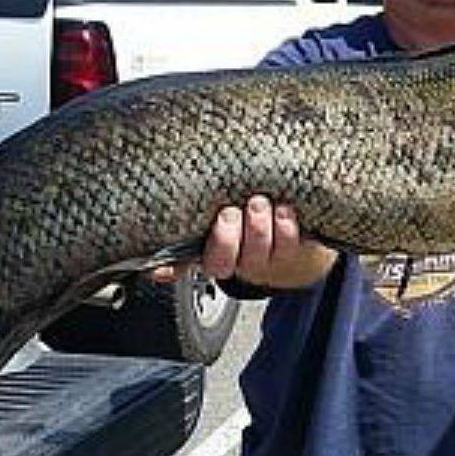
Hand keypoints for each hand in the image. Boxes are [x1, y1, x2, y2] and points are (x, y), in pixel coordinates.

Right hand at [149, 195, 336, 288]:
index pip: (178, 262)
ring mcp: (259, 259)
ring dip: (256, 229)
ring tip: (259, 204)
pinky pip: (286, 248)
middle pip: (219, 262)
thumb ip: (202, 190)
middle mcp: (230, 258)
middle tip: (229, 213)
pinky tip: (283, 211)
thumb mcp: (221, 194)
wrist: (296, 219)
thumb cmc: (249, 201)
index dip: (167, 268)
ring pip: (254, 256)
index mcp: (205, 244)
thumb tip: (168, 187)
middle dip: (224, 238)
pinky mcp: (288, 254)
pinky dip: (285, 228)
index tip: (158, 268)